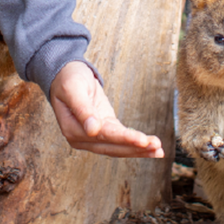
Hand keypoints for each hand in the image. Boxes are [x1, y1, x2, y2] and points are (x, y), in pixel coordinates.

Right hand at [49, 61, 164, 158]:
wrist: (65, 73)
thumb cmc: (67, 79)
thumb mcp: (73, 89)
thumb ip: (82, 109)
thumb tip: (92, 130)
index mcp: (73, 130)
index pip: (103, 137)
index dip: (124, 139)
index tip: (142, 140)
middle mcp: (82, 138)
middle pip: (113, 147)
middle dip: (136, 148)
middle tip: (157, 147)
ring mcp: (93, 136)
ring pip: (118, 147)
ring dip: (139, 150)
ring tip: (159, 150)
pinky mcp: (104, 129)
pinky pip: (121, 139)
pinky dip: (135, 143)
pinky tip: (150, 145)